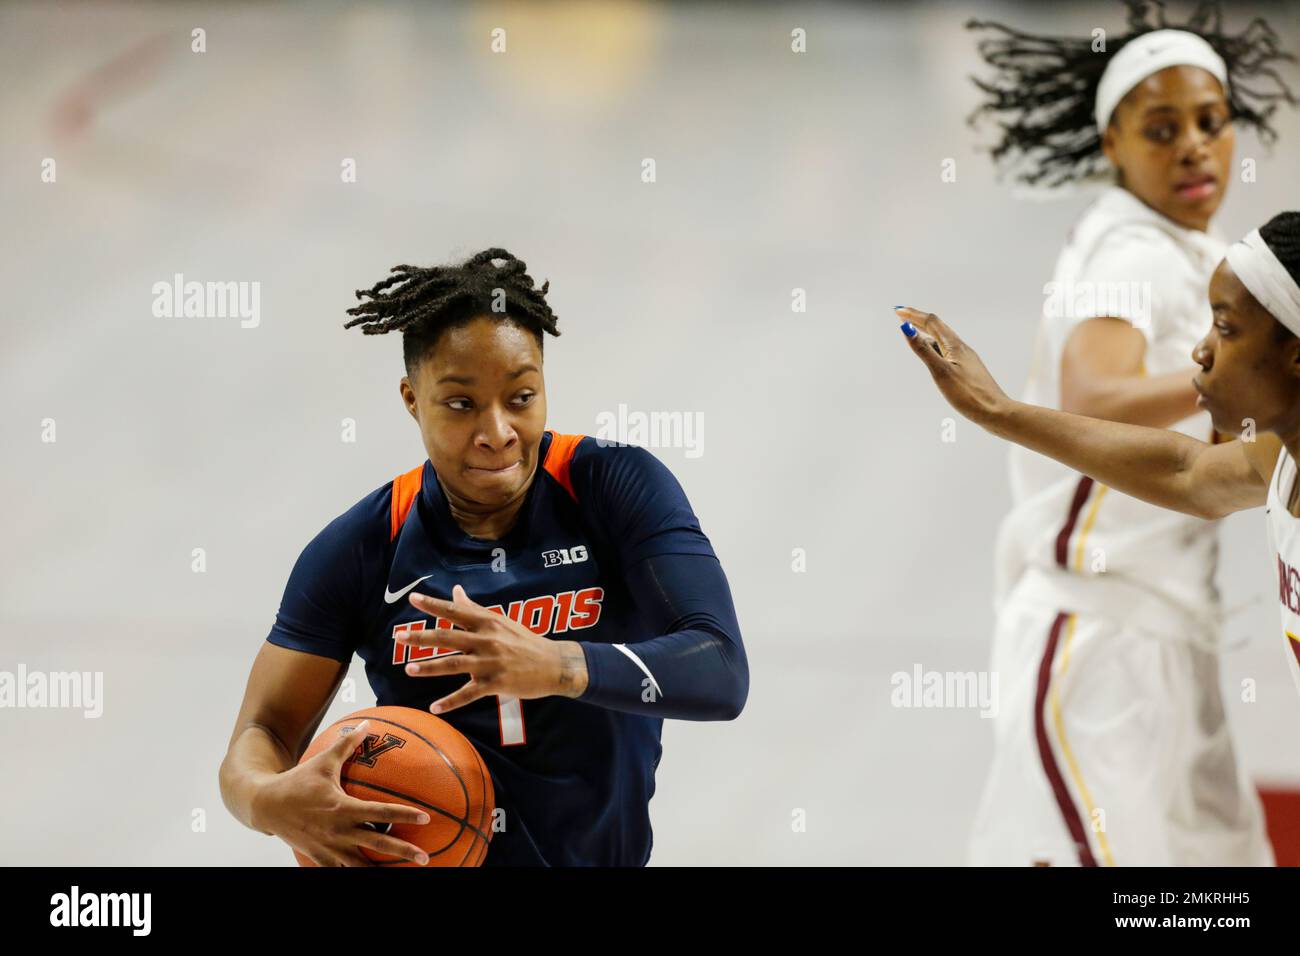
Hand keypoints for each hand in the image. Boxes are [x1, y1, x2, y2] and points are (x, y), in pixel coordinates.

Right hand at [252, 719, 431, 866]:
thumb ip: (347, 744)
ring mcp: (329, 848)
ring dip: (381, 870)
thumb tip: (368, 724)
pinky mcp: (319, 858)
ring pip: (360, 865)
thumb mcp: (323, 761)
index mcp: (342, 808)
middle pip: (377, 844)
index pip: (380, 812)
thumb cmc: (297, 781)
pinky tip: (371, 873)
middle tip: (424, 858)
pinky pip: (340, 870)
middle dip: (403, 852)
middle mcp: (338, 831)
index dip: (404, 814)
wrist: (264, 806)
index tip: (426, 817)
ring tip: (402, 873)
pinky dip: (356, 872)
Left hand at [400, 585, 589, 712]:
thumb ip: (474, 608)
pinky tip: (434, 707)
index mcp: (488, 622)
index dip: (433, 605)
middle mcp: (487, 640)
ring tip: (408, 669)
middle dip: (422, 637)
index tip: (413, 599)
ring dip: (429, 668)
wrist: (554, 664)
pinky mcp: (495, 684)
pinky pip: (468, 694)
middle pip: (448, 637)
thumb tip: (455, 590)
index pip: (455, 611)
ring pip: (454, 665)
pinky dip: (450, 702)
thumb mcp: (501, 620)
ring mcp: (490, 663)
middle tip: (399, 637)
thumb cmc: (525, 640)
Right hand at [894, 306, 1011, 426]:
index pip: (931, 322)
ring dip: (926, 332)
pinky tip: (933, 354)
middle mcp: (961, 348)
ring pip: (943, 340)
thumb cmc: (968, 394)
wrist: (995, 412)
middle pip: (938, 328)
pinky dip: (935, 346)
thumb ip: (923, 350)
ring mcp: (965, 359)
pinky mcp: (967, 370)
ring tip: (914, 330)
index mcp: (954, 346)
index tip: (898, 311)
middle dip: (918, 320)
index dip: (913, 315)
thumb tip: (907, 328)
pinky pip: (947, 351)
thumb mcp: (940, 371)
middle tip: (902, 315)